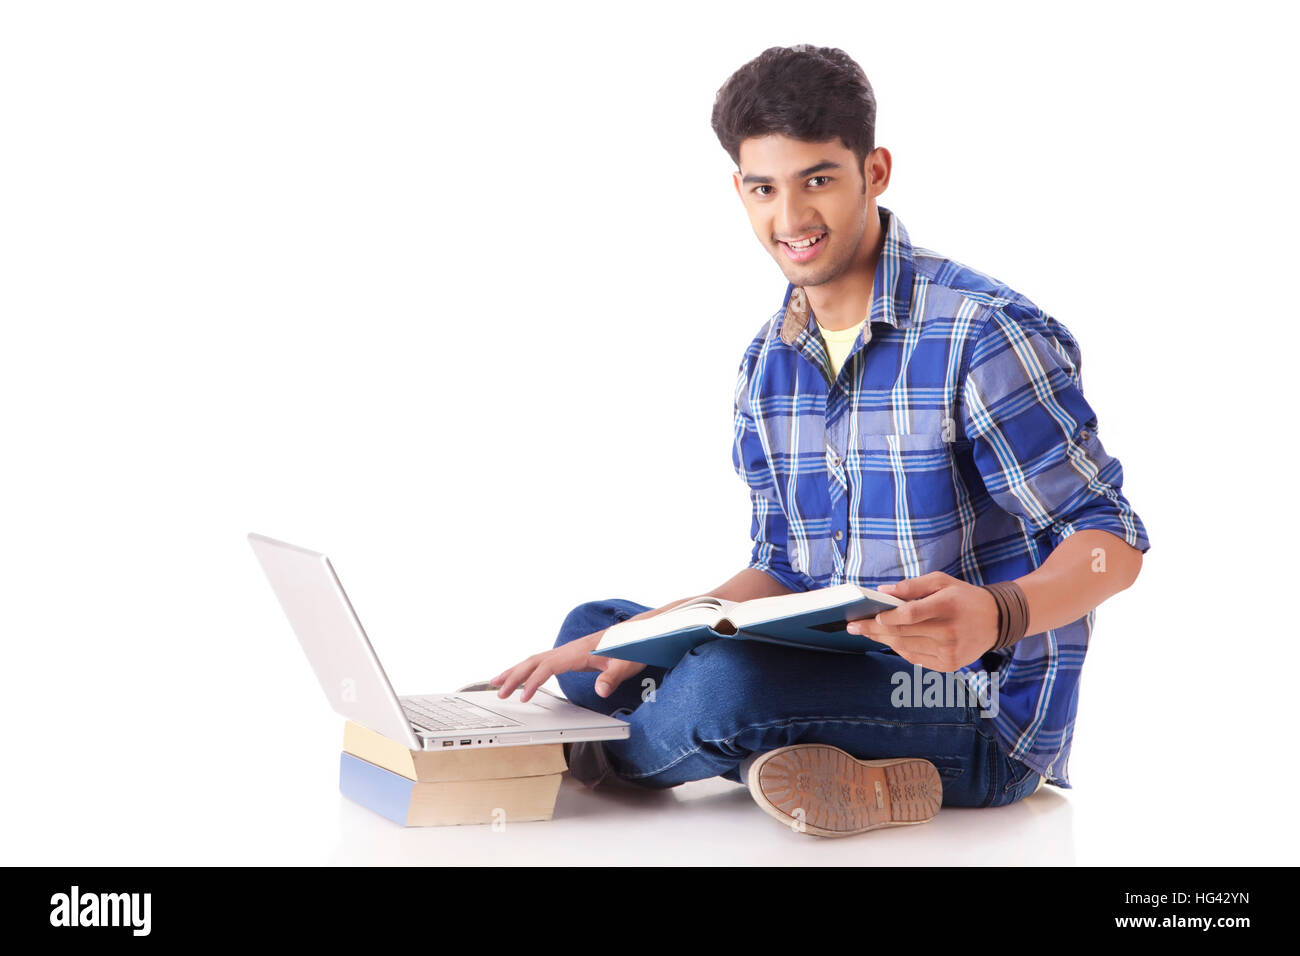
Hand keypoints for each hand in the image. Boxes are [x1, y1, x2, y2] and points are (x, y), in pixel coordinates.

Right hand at [490, 629, 647, 702]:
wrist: (639, 634)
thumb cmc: (633, 648)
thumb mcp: (627, 664)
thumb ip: (613, 677)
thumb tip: (600, 690)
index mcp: (578, 652)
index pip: (548, 666)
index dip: (533, 682)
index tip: (522, 697)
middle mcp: (570, 650)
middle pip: (534, 660)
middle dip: (514, 675)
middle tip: (497, 690)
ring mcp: (569, 652)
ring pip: (536, 660)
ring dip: (516, 671)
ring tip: (497, 682)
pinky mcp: (572, 656)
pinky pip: (544, 662)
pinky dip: (529, 670)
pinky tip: (523, 678)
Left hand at [846, 572, 998, 671]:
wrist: (996, 620)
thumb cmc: (963, 597)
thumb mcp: (942, 581)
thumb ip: (912, 586)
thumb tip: (882, 591)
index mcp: (947, 606)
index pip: (910, 614)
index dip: (887, 616)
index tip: (868, 615)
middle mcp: (949, 631)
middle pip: (902, 633)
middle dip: (873, 629)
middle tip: (852, 626)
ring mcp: (950, 651)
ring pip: (906, 647)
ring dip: (883, 640)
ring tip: (866, 632)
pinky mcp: (950, 665)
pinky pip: (915, 659)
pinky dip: (900, 649)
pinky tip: (889, 641)